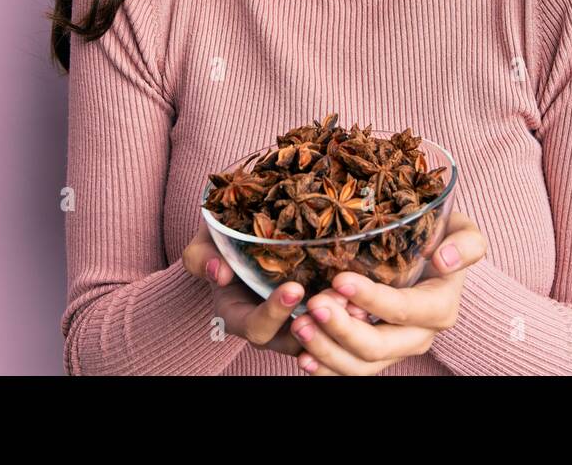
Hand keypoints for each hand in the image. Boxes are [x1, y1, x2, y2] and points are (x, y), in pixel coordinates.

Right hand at [181, 221, 372, 357]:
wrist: (249, 231)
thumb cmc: (224, 236)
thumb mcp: (207, 240)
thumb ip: (201, 255)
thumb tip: (217, 271)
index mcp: (239, 315)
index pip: (256, 327)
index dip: (274, 314)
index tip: (294, 289)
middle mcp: (270, 326)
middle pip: (295, 340)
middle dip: (318, 323)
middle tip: (339, 298)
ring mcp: (297, 321)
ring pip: (323, 336)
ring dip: (342, 321)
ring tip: (361, 301)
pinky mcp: (321, 313)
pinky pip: (338, 326)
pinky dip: (353, 315)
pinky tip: (370, 299)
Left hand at [288, 209, 487, 374]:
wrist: (438, 258)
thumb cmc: (444, 239)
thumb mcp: (464, 232)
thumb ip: (465, 244)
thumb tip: (443, 260)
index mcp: (439, 308)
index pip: (403, 310)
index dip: (372, 299)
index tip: (341, 280)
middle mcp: (419, 336)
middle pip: (377, 346)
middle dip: (342, 329)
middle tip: (313, 306)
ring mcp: (395, 350)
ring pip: (360, 366)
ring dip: (327, 350)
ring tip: (300, 326)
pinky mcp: (375, 355)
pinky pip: (349, 371)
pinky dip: (325, 368)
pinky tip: (303, 357)